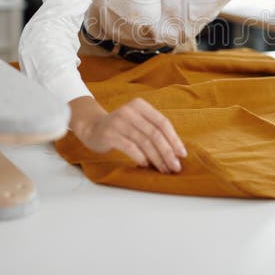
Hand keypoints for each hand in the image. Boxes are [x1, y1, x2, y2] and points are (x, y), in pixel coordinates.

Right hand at [72, 96, 186, 173]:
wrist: (92, 128)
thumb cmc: (121, 128)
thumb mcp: (137, 122)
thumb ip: (153, 130)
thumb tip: (175, 151)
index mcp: (140, 105)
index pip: (162, 122)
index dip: (174, 139)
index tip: (182, 154)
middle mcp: (130, 110)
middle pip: (154, 133)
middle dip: (167, 152)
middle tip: (175, 166)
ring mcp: (119, 121)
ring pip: (144, 141)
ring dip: (156, 158)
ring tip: (163, 169)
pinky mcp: (109, 134)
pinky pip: (130, 147)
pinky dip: (140, 157)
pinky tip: (146, 165)